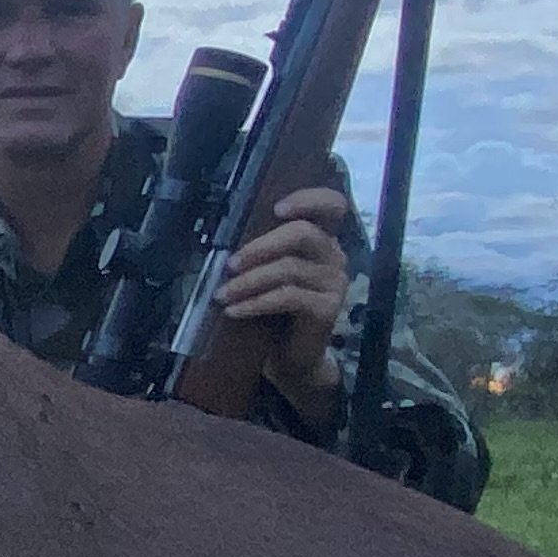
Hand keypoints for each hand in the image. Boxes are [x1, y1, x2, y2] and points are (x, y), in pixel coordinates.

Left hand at [217, 186, 351, 418]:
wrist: (291, 357)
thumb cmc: (275, 310)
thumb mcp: (269, 274)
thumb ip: (263, 251)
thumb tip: (225, 234)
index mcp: (323, 240)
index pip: (332, 205)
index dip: (308, 199)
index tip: (276, 209)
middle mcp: (335, 256)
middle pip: (303, 233)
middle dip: (260, 246)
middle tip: (229, 264)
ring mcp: (335, 283)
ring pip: (289, 268)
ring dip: (249, 281)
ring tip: (222, 294)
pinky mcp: (328, 309)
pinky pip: (287, 297)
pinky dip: (255, 302)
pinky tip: (233, 311)